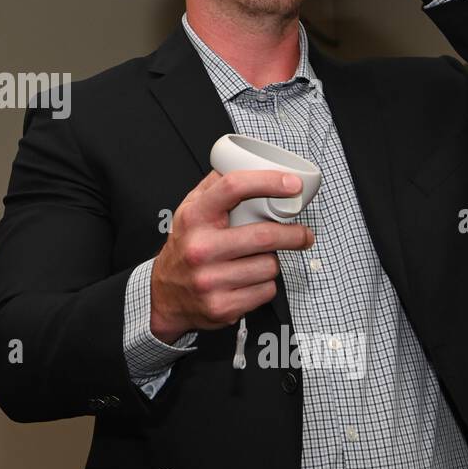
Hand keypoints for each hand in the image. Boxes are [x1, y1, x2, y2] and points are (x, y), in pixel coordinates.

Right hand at [150, 169, 314, 342]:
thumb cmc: (185, 247)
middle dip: (294, 235)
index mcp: (194, 217)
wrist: (164, 295)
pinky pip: (265, 291)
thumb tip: (245, 162)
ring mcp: (209, 280)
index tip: (292, 184)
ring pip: (269, 266)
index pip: (233, 188)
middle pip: (264, 235)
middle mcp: (199, 248)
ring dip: (272, 263)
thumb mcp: (189, 211)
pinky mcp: (222, 306)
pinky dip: (265, 285)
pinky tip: (249, 281)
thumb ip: (214, 186)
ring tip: (257, 261)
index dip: (268, 182)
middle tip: (303, 235)